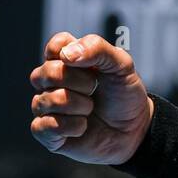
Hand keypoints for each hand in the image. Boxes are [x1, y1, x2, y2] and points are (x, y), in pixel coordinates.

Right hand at [29, 32, 153, 163]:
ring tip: (90, 108)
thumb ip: (98, 49)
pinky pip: (43, 126)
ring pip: (44, 101)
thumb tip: (66, 54)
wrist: (134, 130)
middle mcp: (51, 81)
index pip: (55, 46)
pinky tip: (83, 126)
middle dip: (78, 81)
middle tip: (94, 88)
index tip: (92, 65)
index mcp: (67, 59)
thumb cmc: (124, 95)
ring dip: (78, 105)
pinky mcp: (46, 132)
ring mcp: (46, 106)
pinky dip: (71, 126)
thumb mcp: (121, 66)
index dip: (71, 54)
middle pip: (46, 73)